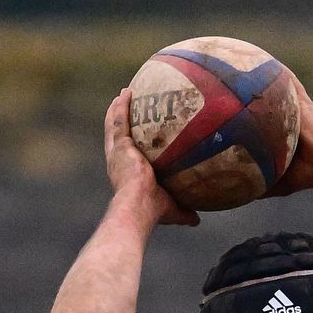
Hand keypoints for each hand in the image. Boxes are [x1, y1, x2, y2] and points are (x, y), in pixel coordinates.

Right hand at [104, 89, 198, 226]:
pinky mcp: (119, 145)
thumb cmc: (152, 212)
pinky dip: (121, 106)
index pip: (125, 154)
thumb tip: (197, 219)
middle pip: (116, 135)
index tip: (133, 133)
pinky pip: (119, 120)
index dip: (127, 143)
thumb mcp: (171, 210)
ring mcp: (116, 152)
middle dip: (119, 120)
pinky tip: (127, 92)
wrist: (138, 207)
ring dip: (118, 108)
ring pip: (114, 124)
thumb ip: (183, 212)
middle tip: (125, 106)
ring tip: (124, 94)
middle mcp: (117, 161)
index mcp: (125, 174)